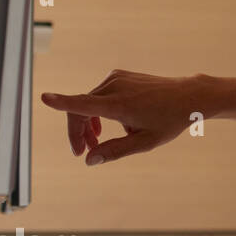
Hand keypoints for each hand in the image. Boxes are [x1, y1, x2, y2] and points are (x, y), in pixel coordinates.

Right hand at [42, 70, 208, 164]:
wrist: (190, 96)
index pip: (83, 103)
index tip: (45, 98)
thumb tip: (89, 160)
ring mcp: (117, 78)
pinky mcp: (119, 75)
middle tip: (83, 152)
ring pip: (88, 101)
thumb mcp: (145, 142)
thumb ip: (115, 151)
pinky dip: (98, 110)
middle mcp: (115, 87)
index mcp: (120, 104)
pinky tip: (107, 125)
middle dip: (78, 132)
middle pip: (80, 109)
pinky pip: (99, 95)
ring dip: (87, 122)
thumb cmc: (170, 120)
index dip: (62, 103)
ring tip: (95, 142)